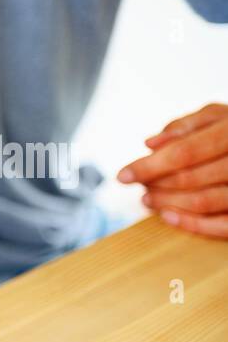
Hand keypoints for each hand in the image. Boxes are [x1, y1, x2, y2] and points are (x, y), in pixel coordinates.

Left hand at [119, 102, 227, 238]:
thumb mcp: (219, 116)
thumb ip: (186, 126)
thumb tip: (150, 144)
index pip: (184, 152)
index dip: (149, 166)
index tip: (123, 176)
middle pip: (190, 178)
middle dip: (157, 184)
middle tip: (139, 185)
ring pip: (204, 201)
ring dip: (168, 203)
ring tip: (148, 199)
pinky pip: (223, 225)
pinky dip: (192, 224)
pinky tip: (168, 216)